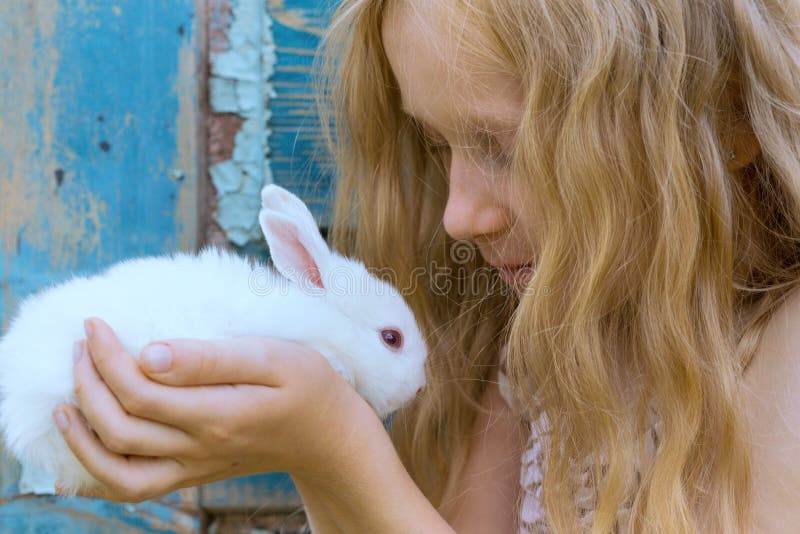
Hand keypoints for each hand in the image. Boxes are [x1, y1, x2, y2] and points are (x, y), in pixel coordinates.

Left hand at [54, 317, 379, 501]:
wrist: (329, 436)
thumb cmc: (307, 386)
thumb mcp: (273, 357)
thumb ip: (212, 357)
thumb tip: (150, 354)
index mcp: (218, 414)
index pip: (141, 392)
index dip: (107, 358)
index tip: (95, 324)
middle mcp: (200, 448)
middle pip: (120, 429)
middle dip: (87, 385)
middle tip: (81, 345)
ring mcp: (195, 467)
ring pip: (118, 471)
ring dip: (81, 437)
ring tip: (66, 400)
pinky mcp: (195, 473)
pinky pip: (135, 488)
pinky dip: (99, 475)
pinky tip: (84, 449)